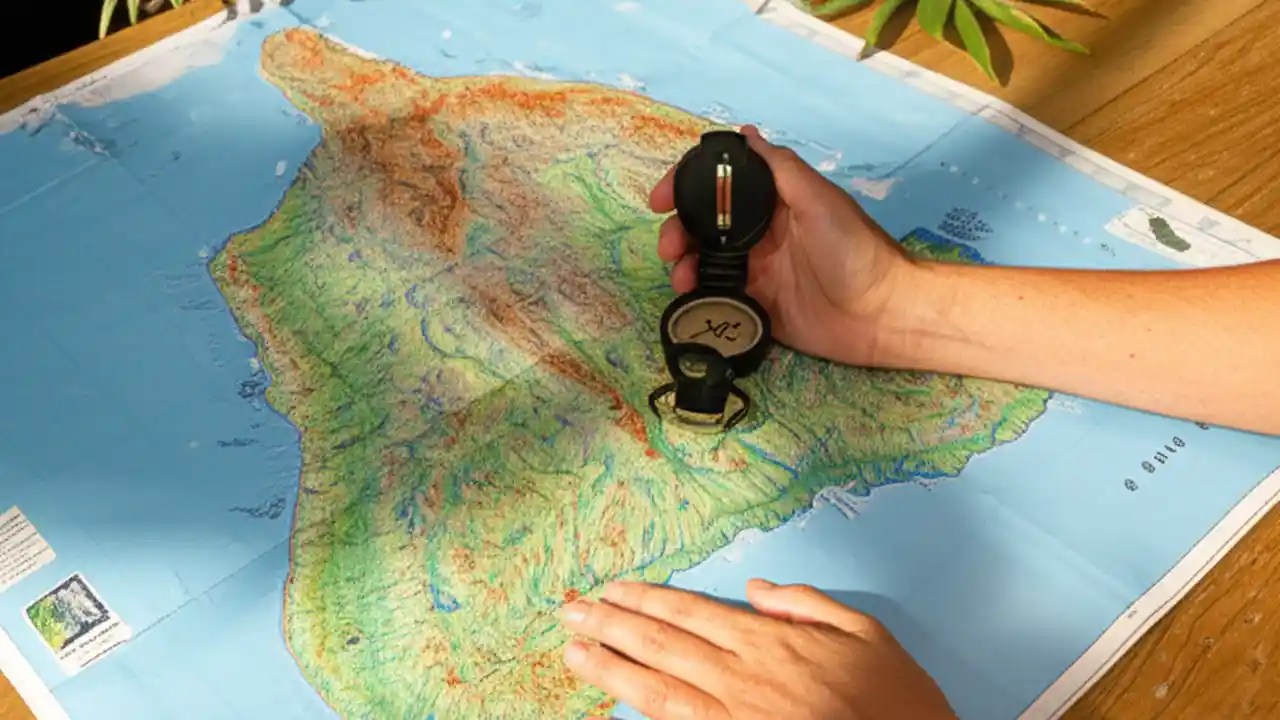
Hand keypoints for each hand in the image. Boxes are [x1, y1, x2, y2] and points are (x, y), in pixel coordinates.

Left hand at [559, 579, 956, 719]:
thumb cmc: (895, 700)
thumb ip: (806, 603)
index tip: (610, 591)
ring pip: (658, 688)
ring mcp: (735, 718)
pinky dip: (644, 715)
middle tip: (568, 611)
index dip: (645, 601)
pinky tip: (615, 706)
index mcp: (770, 641)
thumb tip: (754, 589)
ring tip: (574, 649)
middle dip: (611, 625)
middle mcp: (743, 677)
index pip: (691, 613)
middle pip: (662, 645)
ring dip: (611, 667)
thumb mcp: (866, 631)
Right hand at [651, 125, 913, 365]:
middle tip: (668, 248)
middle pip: (703, 226)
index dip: (685, 187)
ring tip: (681, 277)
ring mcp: (757, 270)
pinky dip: (698, 296)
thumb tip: (745, 133)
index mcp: (773, 203)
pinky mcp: (756, 305)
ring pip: (704, 262)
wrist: (881, 315)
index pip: (719, 187)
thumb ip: (780, 168)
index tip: (660, 199)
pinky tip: (692, 298)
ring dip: (683, 265)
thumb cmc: (855, 250)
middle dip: (677, 232)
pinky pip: (716, 297)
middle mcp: (760, 233)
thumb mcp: (819, 199)